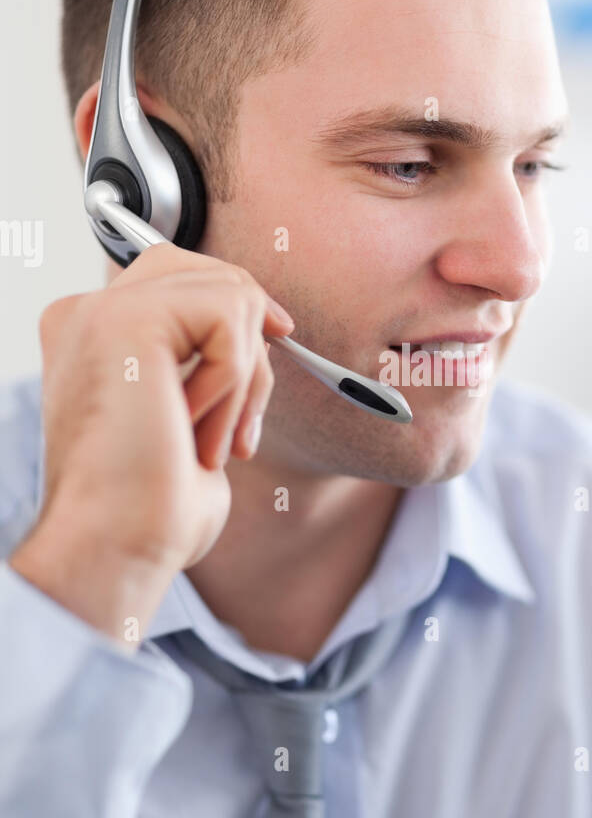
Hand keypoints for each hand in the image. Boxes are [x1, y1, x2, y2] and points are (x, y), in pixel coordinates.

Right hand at [9, 244, 293, 643]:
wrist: (115, 545)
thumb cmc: (151, 508)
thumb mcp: (191, 421)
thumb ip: (211, 364)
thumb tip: (265, 326)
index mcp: (91, 335)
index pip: (178, 278)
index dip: (239, 299)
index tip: (279, 333)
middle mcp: (87, 314)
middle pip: (207, 272)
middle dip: (252, 339)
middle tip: (248, 422)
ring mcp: (101, 310)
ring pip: (229, 295)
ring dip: (245, 381)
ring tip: (215, 445)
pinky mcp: (125, 318)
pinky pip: (226, 316)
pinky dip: (234, 382)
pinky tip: (196, 434)